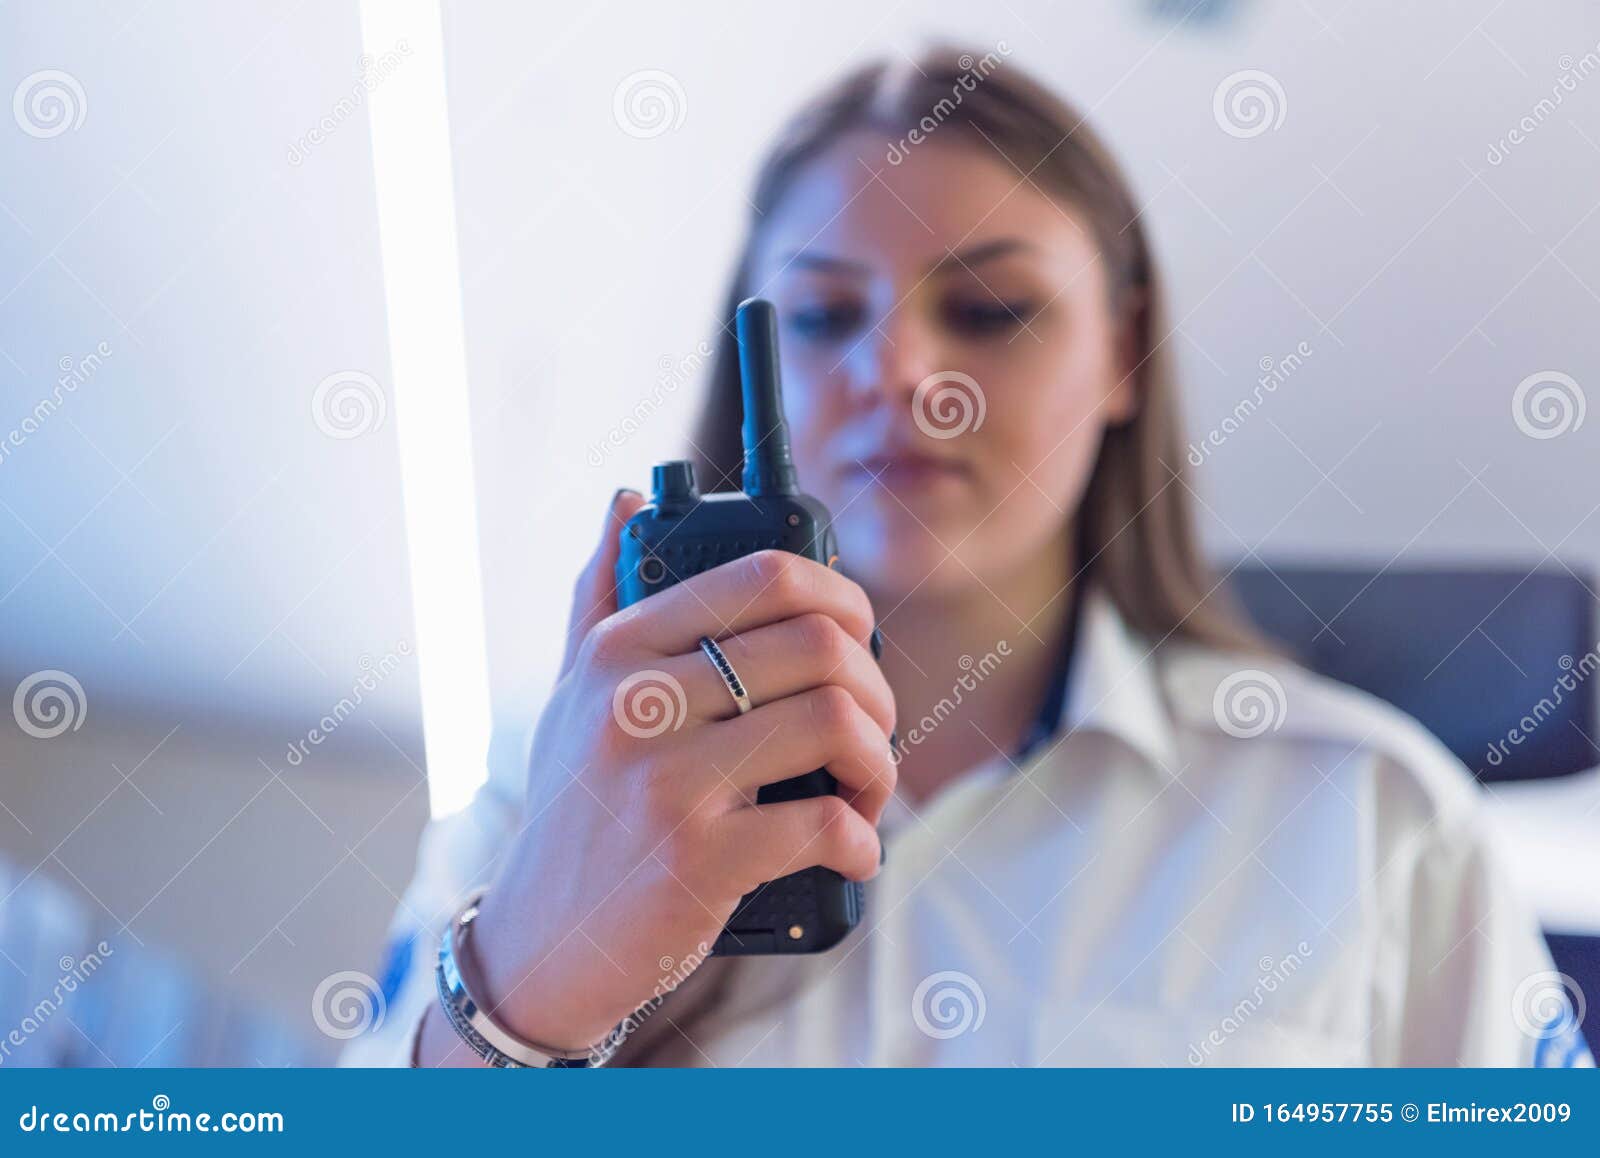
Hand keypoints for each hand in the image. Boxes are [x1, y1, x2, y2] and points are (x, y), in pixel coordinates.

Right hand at [466, 488, 895, 1051]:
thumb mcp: (573, 694)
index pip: (763, 576)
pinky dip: (863, 838)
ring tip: (867, 789)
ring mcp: (666, 781)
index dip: (842, 597)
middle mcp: (637, 702)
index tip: (858, 638)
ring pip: (835, 724)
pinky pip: (825, 823)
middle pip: (818, 646)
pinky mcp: (697, 859)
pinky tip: (854, 848)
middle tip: (872, 727)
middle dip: (876, 688)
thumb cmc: (576, 807)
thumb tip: (628, 498)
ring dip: (880, 763)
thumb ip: (600, 593)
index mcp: (619, 650)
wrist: (540, 943)